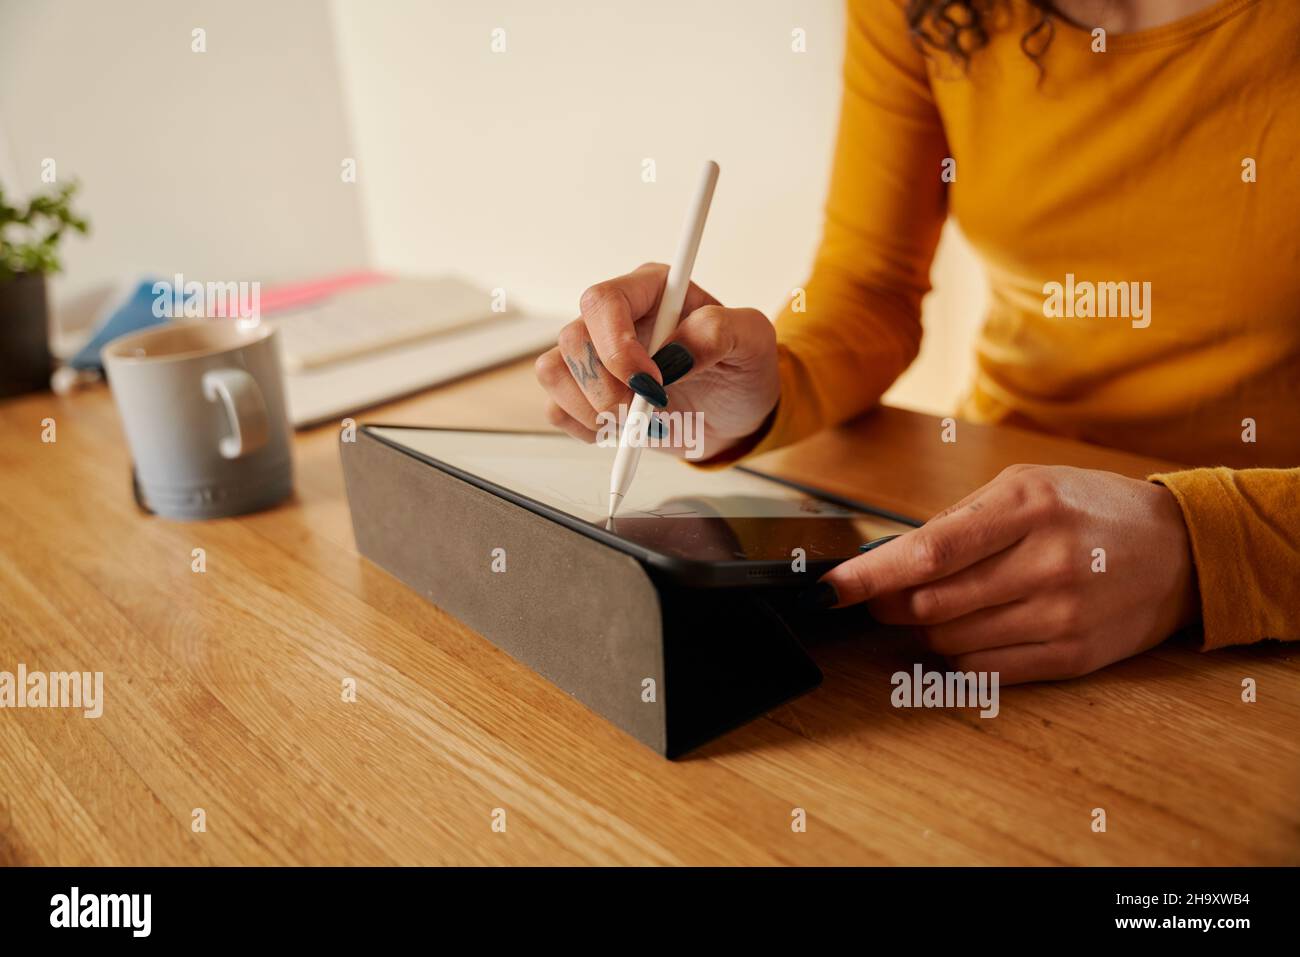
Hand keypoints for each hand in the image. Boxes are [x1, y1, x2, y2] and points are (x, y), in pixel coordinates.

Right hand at [534, 263, 779, 459]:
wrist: (735, 415)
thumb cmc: (742, 368)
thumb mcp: (752, 340)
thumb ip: (717, 332)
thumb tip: (675, 351)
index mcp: (650, 290)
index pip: (603, 300)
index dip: (615, 344)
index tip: (649, 381)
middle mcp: (615, 319)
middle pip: (572, 340)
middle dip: (605, 387)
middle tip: (646, 410)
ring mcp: (595, 357)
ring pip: (554, 372)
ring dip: (592, 409)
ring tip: (638, 422)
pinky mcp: (585, 394)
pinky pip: (556, 410)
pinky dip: (586, 428)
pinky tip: (622, 430)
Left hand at [816, 465, 1200, 682]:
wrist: (1182, 550)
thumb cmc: (1091, 509)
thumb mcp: (1027, 487)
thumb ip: (958, 522)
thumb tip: (890, 560)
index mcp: (1027, 506)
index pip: (928, 551)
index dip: (869, 575)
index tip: (828, 588)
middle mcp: (1045, 561)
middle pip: (930, 603)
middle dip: (889, 604)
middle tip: (883, 596)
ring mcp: (1062, 613)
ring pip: (949, 639)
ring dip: (923, 628)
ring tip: (936, 606)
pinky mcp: (1073, 656)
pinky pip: (984, 670)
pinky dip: (956, 655)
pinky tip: (966, 632)